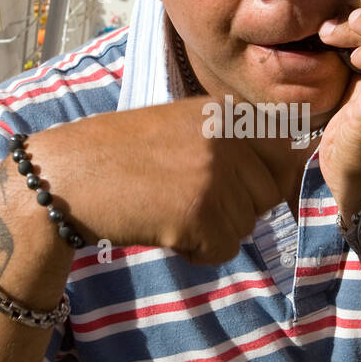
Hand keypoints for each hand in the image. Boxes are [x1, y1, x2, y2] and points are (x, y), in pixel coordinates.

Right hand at [25, 97, 301, 266]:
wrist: (67, 177)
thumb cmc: (118, 156)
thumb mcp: (183, 126)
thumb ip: (231, 141)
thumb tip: (293, 165)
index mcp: (224, 110)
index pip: (286, 150)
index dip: (266, 177)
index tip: (237, 186)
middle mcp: (227, 136)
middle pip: (268, 194)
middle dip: (236, 208)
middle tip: (185, 199)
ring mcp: (215, 174)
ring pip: (245, 226)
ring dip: (212, 231)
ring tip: (167, 210)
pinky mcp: (200, 213)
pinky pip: (222, 250)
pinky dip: (195, 251)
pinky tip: (162, 229)